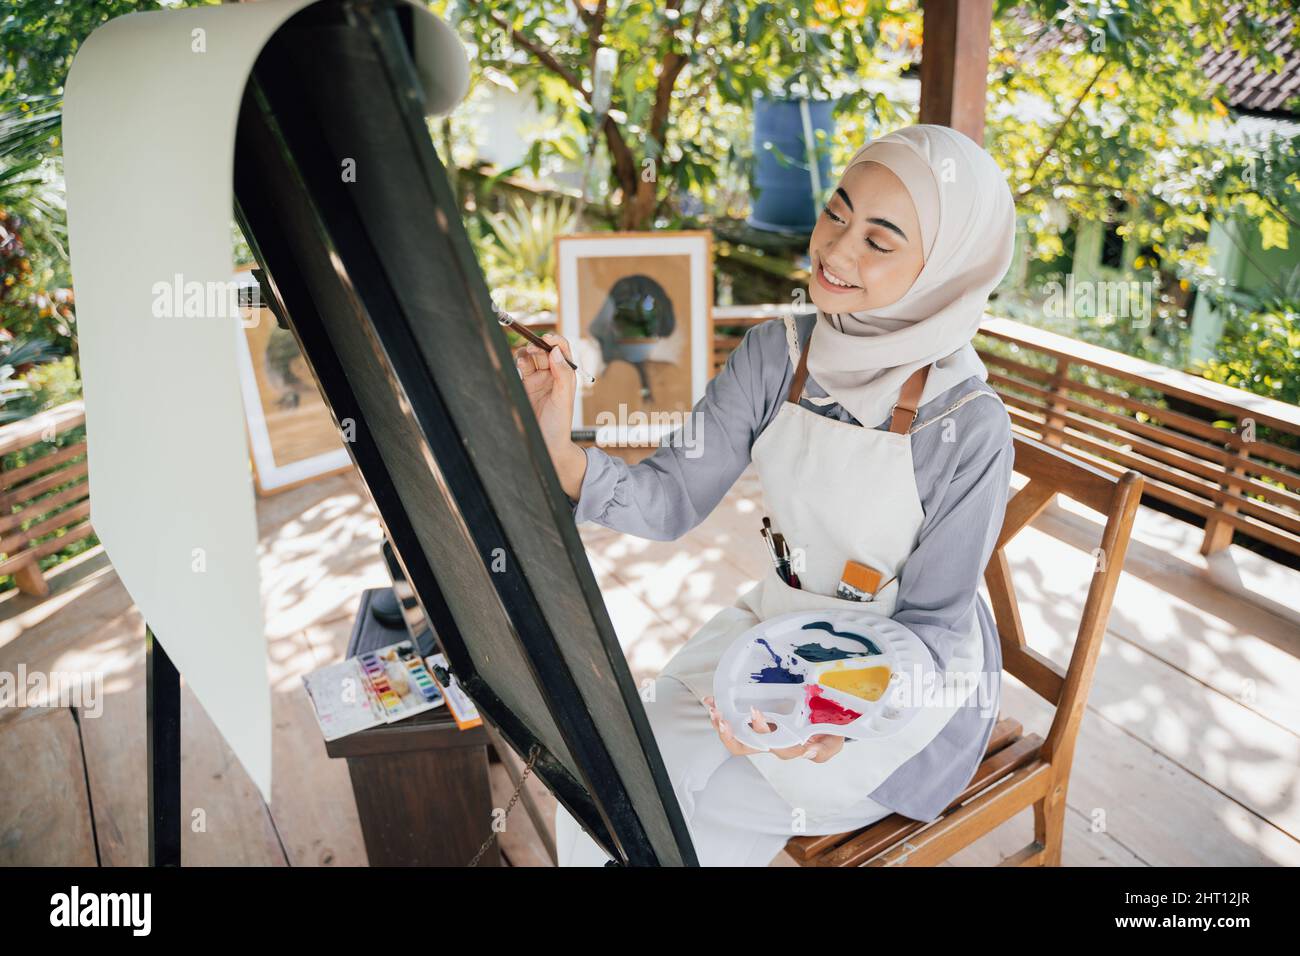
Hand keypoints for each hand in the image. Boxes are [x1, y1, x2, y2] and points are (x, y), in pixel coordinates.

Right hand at [514, 331, 585, 498]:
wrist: (546, 445)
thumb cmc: (559, 425)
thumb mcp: (563, 398)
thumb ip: (562, 374)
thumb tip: (556, 351)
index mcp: (566, 376)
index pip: (562, 351)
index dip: (555, 341)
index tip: (547, 338)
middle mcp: (553, 375)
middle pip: (545, 350)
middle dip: (539, 346)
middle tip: (533, 348)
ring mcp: (538, 379)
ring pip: (532, 356)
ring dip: (528, 351)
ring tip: (524, 356)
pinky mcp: (525, 385)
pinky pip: (522, 366)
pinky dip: (520, 360)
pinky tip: (519, 360)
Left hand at [703, 696, 844, 762]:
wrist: (828, 725)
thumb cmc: (828, 735)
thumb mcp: (832, 744)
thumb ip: (822, 750)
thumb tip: (806, 752)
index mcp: (787, 747)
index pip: (770, 744)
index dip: (761, 730)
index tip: (756, 711)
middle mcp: (770, 742)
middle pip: (745, 746)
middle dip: (730, 735)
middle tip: (722, 719)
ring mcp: (762, 733)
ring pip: (736, 736)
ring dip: (721, 725)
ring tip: (713, 709)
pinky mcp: (757, 722)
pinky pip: (734, 722)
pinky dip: (721, 713)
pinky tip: (711, 700)